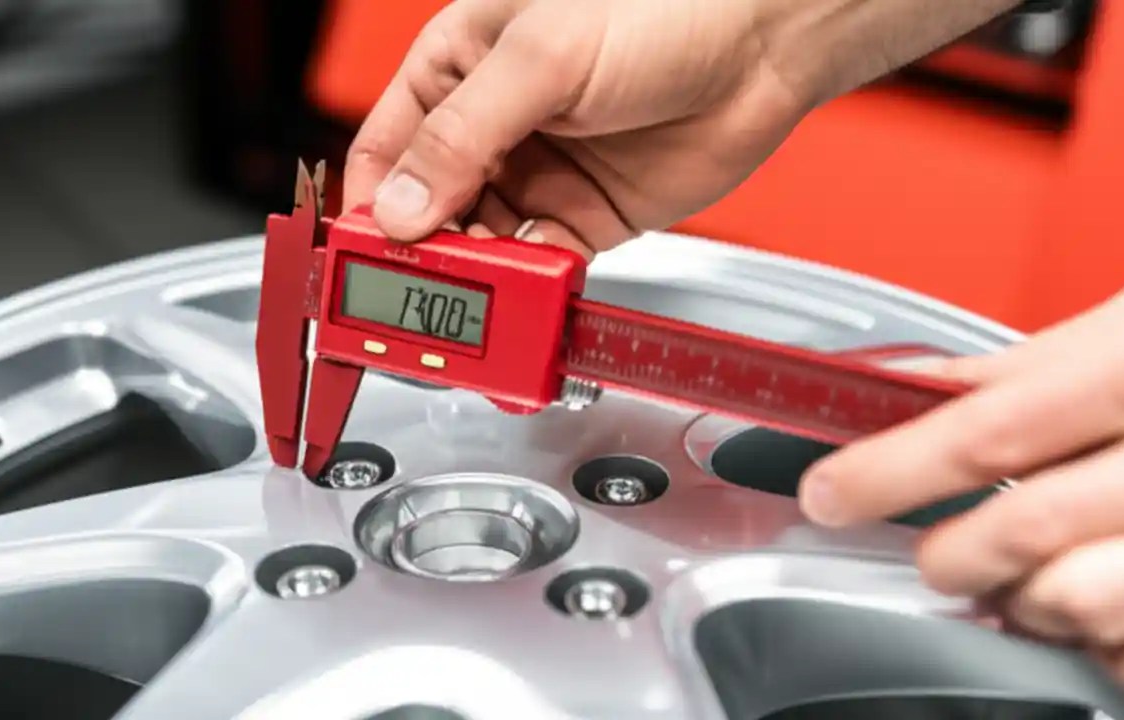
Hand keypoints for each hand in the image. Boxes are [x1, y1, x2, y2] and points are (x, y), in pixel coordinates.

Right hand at [344, 0, 1020, 256]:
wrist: (761, 46)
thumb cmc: (659, 10)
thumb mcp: (541, 58)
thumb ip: (462, 135)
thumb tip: (402, 207)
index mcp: (457, 70)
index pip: (386, 148)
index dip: (369, 202)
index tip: (362, 252)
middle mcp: (490, 129)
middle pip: (425, 209)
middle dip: (418, 252)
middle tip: (416, 289)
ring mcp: (535, 177)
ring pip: (476, 245)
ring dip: (471, 276)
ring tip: (472, 295)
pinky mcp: (582, 219)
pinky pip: (535, 266)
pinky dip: (527, 287)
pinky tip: (527, 290)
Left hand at [800, 286, 1123, 680]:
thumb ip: (1034, 365)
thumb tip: (917, 390)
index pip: (995, 423)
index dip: (892, 464)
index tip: (832, 488)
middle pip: (1029, 530)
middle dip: (951, 551)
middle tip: (933, 550)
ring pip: (1080, 603)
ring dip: (1027, 601)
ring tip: (1026, 575)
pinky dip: (1099, 639)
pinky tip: (1103, 602)